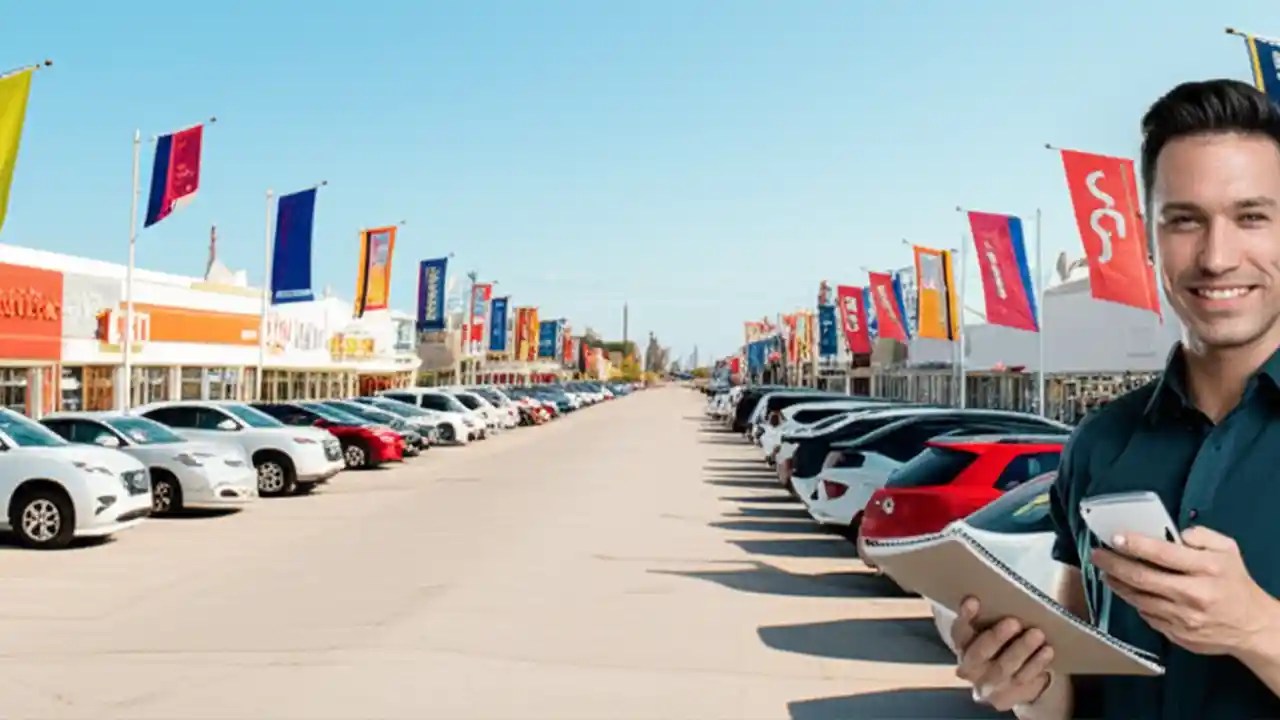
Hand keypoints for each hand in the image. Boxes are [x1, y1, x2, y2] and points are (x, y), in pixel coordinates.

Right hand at [951, 597, 1055, 710]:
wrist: (1012, 679)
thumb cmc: (1004, 642)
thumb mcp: (993, 626)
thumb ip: (993, 613)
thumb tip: (1005, 584)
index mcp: (961, 646)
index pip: (958, 631)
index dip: (964, 617)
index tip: (974, 600)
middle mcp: (969, 668)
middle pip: (979, 654)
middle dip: (996, 638)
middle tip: (1014, 622)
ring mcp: (987, 686)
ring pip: (1002, 669)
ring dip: (1021, 651)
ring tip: (1038, 634)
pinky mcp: (1005, 698)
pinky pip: (1022, 681)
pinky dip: (1036, 665)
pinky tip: (1047, 652)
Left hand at [1092, 526, 1279, 656]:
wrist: (1252, 627)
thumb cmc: (1235, 584)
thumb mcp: (1227, 550)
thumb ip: (1201, 535)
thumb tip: (1174, 533)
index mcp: (1206, 569)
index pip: (1163, 554)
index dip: (1135, 544)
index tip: (1114, 538)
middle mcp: (1193, 594)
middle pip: (1142, 578)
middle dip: (1113, 564)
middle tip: (1097, 555)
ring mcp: (1184, 618)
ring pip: (1139, 599)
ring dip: (1118, 584)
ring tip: (1106, 572)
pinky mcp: (1177, 635)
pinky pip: (1147, 616)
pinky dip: (1135, 602)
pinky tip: (1128, 591)